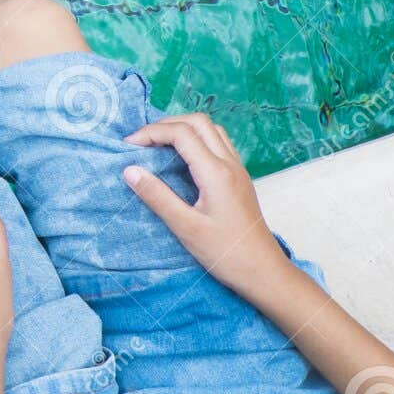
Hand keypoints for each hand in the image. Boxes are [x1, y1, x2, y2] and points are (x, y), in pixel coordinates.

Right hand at [122, 113, 289, 294]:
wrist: (264, 272)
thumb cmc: (225, 254)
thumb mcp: (186, 228)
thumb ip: (157, 197)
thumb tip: (130, 170)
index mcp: (215, 173)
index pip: (181, 133)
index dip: (151, 132)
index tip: (129, 146)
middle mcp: (230, 164)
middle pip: (198, 122)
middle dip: (166, 124)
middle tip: (142, 140)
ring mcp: (238, 170)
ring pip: (211, 130)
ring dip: (183, 128)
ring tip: (159, 145)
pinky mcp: (239, 178)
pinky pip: (218, 144)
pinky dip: (196, 140)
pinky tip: (182, 159)